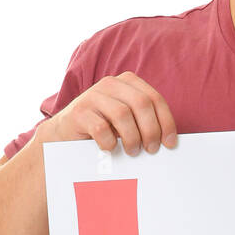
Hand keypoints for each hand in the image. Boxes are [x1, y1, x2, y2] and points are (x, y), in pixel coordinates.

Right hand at [42, 72, 177, 154]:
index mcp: (127, 82)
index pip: (155, 98)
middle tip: (151, 150)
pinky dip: (109, 142)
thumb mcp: (127, 120)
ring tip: (132, 151)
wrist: (64, 134)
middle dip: (151, 130)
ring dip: (132, 138)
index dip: (166, 122)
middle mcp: (111, 83)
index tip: (170, 143)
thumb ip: (144, 121)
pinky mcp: (78, 111)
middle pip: (141, 103)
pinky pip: (100, 127)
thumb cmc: (102, 129)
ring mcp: (93, 95)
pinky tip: (110, 149)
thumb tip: (169, 140)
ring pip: (122, 114)